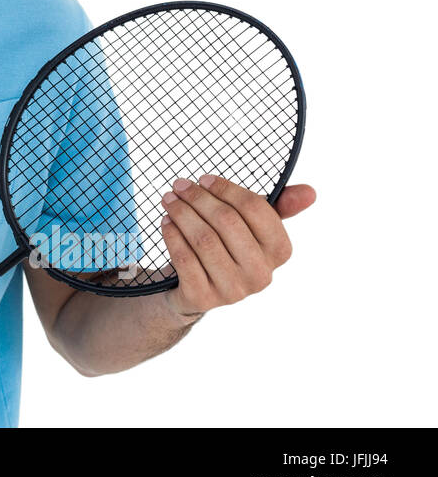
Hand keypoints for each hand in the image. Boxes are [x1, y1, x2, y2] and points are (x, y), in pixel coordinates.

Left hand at [160, 174, 315, 321]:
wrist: (198, 289)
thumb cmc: (228, 248)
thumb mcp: (253, 228)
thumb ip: (279, 207)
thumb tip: (310, 191)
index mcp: (279, 251)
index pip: (257, 209)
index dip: (227, 189)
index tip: (204, 179)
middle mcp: (261, 274)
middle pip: (227, 222)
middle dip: (198, 198)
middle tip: (179, 185)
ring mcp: (233, 289)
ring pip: (204, 239)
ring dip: (182, 214)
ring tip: (169, 200)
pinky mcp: (204, 298)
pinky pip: (184, 258)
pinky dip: (172, 235)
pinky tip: (166, 222)